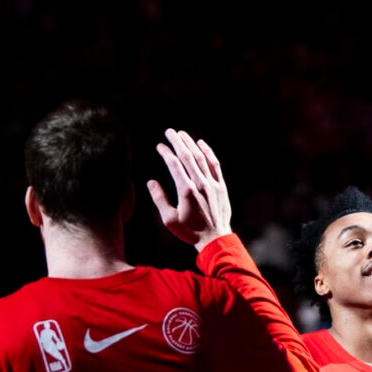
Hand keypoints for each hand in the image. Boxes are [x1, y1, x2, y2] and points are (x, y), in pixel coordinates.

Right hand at [147, 129, 230, 250]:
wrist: (215, 238)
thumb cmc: (190, 232)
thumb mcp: (169, 219)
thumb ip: (159, 199)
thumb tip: (151, 182)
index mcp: (186, 191)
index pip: (174, 164)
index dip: (166, 153)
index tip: (159, 146)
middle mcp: (200, 184)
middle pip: (187, 156)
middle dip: (177, 141)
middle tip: (169, 131)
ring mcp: (212, 184)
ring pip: (201, 158)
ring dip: (191, 143)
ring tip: (182, 134)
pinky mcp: (221, 186)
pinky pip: (214, 164)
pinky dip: (208, 152)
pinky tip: (201, 144)